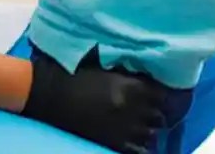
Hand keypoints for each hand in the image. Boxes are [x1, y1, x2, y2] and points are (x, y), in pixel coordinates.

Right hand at [21, 49, 165, 153]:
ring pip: (152, 134)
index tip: (157, 96)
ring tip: (142, 127)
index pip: (163, 94)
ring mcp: (125, 128)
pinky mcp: (114, 143)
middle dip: (156, 113)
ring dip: (148, 130)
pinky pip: (140, 150)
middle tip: (150, 112)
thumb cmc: (76, 75)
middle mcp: (133, 108)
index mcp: (132, 86)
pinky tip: (134, 141)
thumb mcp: (107, 69)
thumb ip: (127, 75)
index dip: (161, 96)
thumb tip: (144, 76)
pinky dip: (140, 146)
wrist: (51, 95)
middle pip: (160, 116)